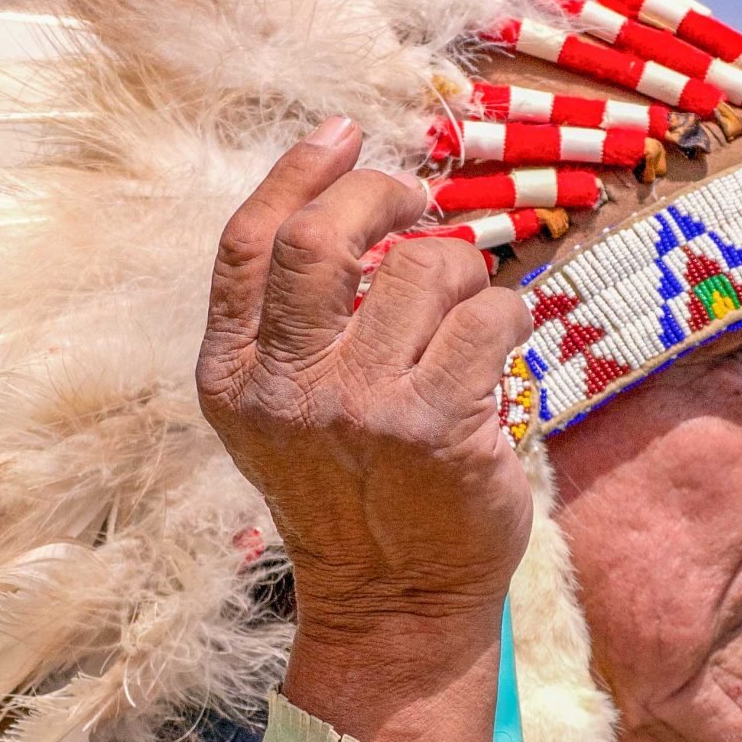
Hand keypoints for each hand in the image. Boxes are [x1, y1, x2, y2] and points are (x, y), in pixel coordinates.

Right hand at [198, 118, 532, 741]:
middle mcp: (286, 392)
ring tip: (468, 311)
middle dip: (381, 193)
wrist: (396, 606)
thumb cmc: (355, 495)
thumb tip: (356, 199)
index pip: (250, 245)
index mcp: (234, 379)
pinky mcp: (435, 429)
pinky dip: (508, 314)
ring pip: (424, 269)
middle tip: (419, 198)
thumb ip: (296, 326)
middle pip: (324, 238)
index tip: (343, 134)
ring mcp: (359, 411)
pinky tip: (503, 346)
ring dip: (462, 271)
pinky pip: (489, 316)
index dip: (297, 171)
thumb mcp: (287, 414)